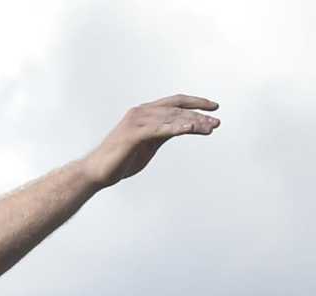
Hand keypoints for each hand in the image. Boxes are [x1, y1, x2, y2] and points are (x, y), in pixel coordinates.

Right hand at [80, 95, 218, 189]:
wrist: (98, 171)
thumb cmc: (122, 159)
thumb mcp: (149, 144)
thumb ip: (164, 134)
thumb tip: (182, 129)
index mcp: (146, 113)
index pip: (175, 103)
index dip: (195, 103)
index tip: (214, 108)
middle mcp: (142, 112)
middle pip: (176, 109)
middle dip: (198, 115)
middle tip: (217, 122)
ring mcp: (137, 121)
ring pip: (170, 118)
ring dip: (192, 122)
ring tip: (210, 128)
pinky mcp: (133, 134)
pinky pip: (159, 129)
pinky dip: (176, 127)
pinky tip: (190, 129)